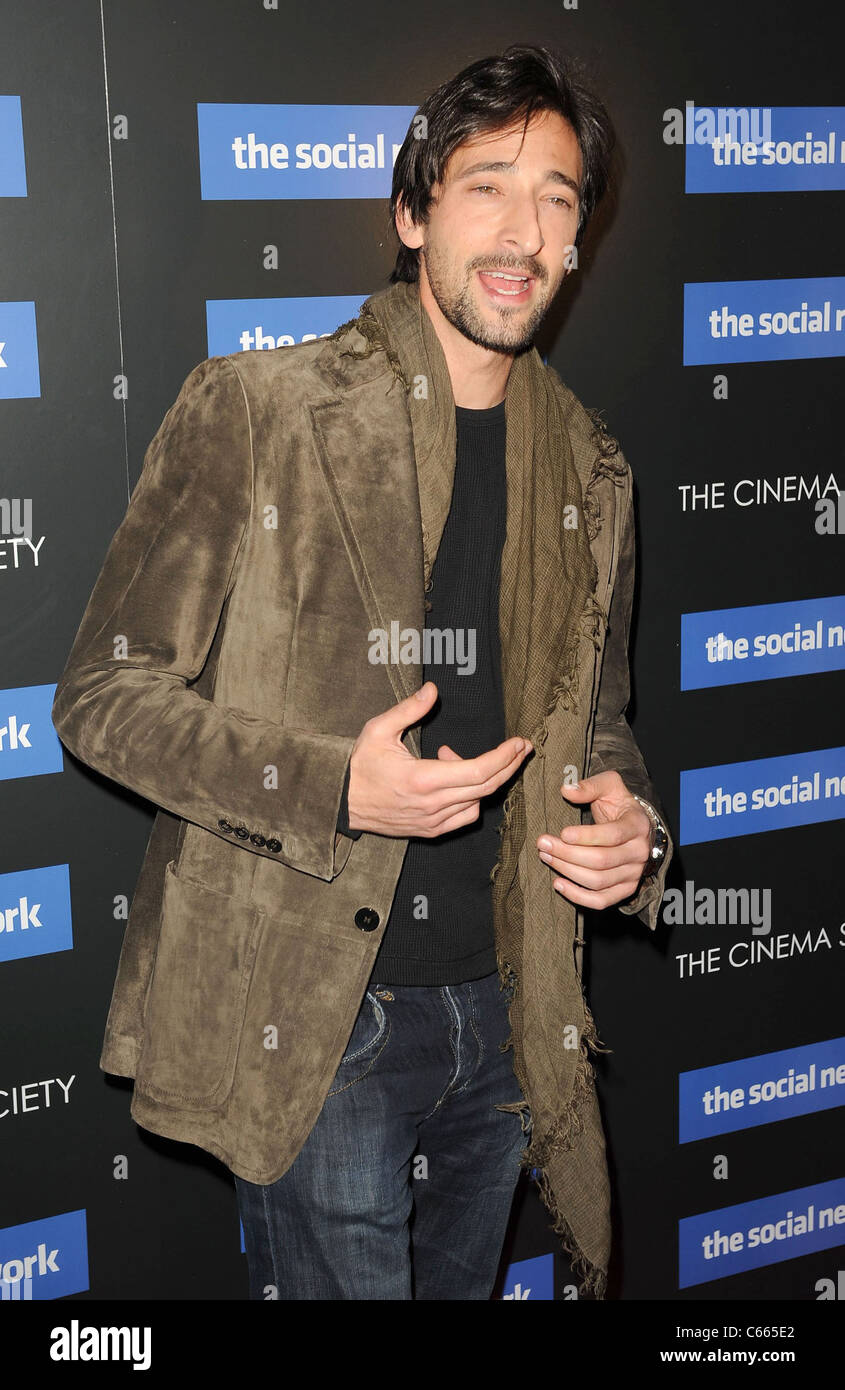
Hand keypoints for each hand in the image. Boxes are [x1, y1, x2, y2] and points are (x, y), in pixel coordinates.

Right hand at [347, 681, 532, 837]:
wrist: (340, 802)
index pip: (479, 770)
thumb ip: (409, 709)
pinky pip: (464, 816)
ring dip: (483, 779)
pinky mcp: (430, 830)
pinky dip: (471, 798)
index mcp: (424, 778)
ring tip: (457, 757)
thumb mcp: (378, 730)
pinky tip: (456, 781)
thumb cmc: (359, 765)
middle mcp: (433, 804)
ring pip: (477, 803)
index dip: (504, 756)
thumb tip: (432, 690)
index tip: (519, 743)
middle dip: (510, 766)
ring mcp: (433, 821)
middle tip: (521, 748)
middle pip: (487, 787)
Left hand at [536, 770, 651, 907]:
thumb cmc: (619, 805)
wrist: (636, 827)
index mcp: (637, 825)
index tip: (562, 833)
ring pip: (598, 881)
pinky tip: (558, 883)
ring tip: (546, 857)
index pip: (612, 835)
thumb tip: (567, 790)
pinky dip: (578, 896)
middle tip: (543, 844)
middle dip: (567, 853)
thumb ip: (590, 785)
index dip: (586, 836)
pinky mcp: (625, 889)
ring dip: (567, 871)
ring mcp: (633, 874)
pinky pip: (601, 901)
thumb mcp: (609, 785)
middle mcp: (639, 852)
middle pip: (601, 860)